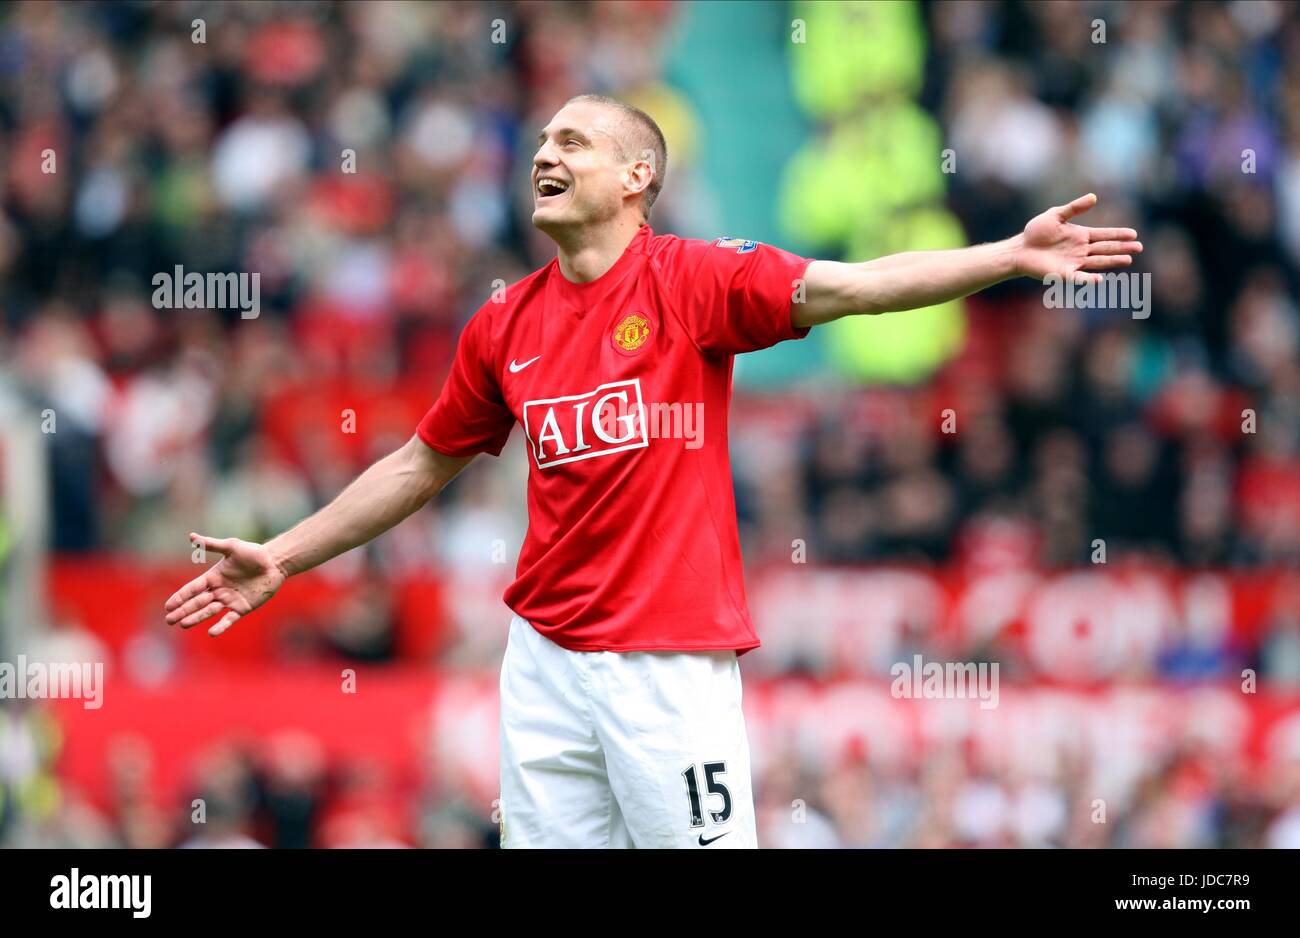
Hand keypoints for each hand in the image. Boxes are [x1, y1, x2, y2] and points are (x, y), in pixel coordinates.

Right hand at [163, 534, 286, 635]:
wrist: (275, 563)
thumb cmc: (254, 553)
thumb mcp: (232, 547)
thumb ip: (212, 545)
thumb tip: (191, 536)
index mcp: (213, 577)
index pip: (193, 588)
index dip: (180, 597)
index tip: (168, 606)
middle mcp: (219, 590)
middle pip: (197, 602)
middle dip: (183, 610)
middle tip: (169, 620)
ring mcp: (230, 600)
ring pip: (209, 611)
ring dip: (196, 618)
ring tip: (183, 624)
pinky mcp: (242, 608)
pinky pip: (229, 619)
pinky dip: (221, 626)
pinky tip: (211, 633)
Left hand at [1013, 193, 1141, 284]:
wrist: (1020, 249)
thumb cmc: (1036, 231)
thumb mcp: (1055, 215)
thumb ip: (1074, 208)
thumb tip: (1094, 197)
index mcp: (1081, 235)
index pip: (1104, 234)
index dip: (1118, 234)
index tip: (1134, 234)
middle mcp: (1081, 250)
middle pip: (1105, 248)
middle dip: (1122, 248)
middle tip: (1139, 247)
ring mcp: (1074, 262)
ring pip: (1098, 262)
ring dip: (1112, 261)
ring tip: (1128, 260)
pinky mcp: (1063, 274)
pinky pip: (1079, 277)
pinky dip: (1089, 279)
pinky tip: (1100, 279)